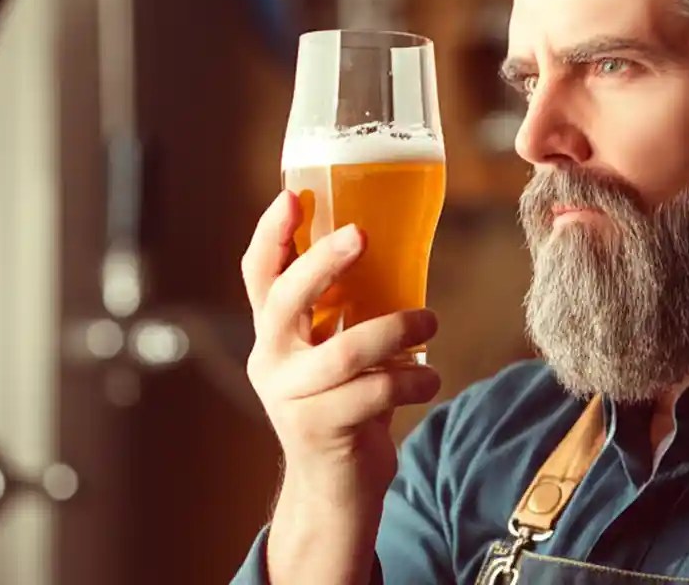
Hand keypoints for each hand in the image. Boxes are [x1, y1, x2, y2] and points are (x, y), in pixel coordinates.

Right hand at [241, 191, 440, 582]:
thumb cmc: (346, 408)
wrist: (336, 491)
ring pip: (343, 351)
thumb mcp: (334, 355)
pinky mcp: (320, 431)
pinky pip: (374, 393)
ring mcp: (291, 399)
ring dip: (396, 328)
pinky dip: (413, 379)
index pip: (258, 275)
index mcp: (273, 335)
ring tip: (430, 321)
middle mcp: (271, 361)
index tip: (292, 195)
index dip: (271, 234)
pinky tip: (430, 379)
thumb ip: (345, 313)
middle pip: (285, 300)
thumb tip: (392, 247)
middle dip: (323, 262)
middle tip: (362, 232)